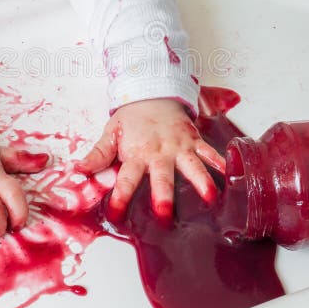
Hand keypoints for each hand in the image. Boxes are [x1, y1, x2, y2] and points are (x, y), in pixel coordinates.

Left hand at [77, 99, 224, 220]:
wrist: (152, 92)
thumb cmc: (131, 118)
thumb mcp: (110, 133)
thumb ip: (98, 155)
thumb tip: (78, 171)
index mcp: (137, 153)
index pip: (126, 179)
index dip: (120, 196)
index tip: (116, 214)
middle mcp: (160, 152)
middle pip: (162, 177)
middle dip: (164, 196)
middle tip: (165, 215)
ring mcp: (179, 147)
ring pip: (192, 166)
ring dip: (201, 181)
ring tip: (210, 197)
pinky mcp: (194, 140)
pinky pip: (209, 152)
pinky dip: (220, 162)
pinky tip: (230, 175)